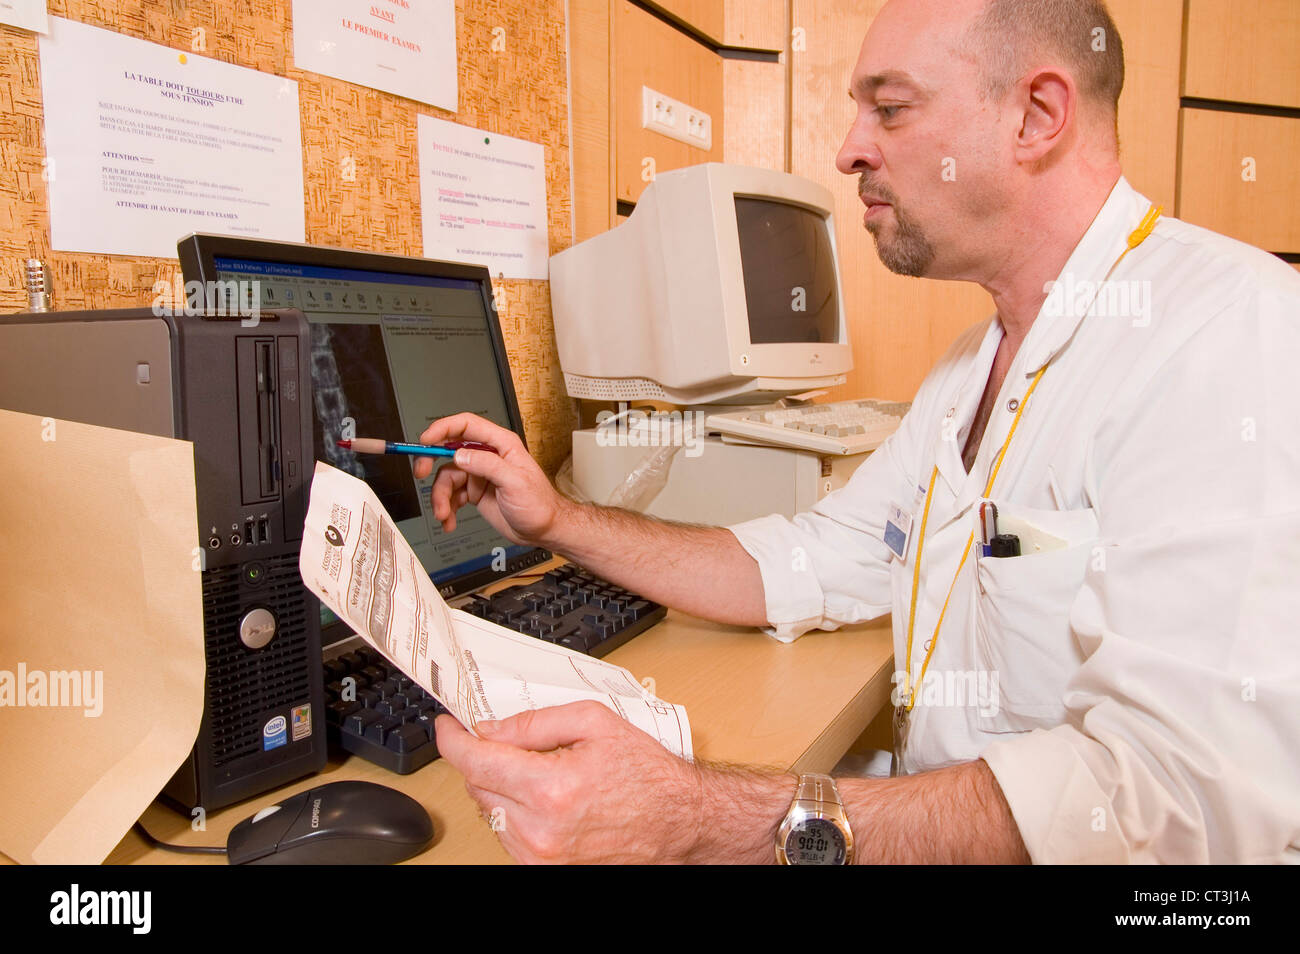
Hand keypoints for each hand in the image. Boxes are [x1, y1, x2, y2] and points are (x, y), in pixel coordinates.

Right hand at [413, 412, 568, 545]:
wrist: (544, 530)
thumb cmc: (540, 504)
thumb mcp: (515, 482)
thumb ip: (487, 465)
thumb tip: (459, 454)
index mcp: (500, 444)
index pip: (466, 425)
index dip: (442, 428)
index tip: (425, 440)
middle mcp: (487, 456)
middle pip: (449, 450)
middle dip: (431, 462)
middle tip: (420, 473)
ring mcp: (479, 474)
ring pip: (447, 478)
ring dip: (440, 497)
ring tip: (443, 514)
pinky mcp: (474, 492)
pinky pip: (451, 496)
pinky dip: (447, 508)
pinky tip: (449, 520)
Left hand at [435, 701, 702, 863]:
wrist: (677, 822)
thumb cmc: (646, 774)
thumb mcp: (594, 723)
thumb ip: (534, 723)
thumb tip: (490, 730)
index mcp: (552, 788)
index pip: (477, 761)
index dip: (454, 740)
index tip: (447, 727)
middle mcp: (542, 830)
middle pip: (477, 787)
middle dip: (483, 759)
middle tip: (501, 741)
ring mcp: (542, 857)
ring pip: (490, 813)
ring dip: (499, 788)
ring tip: (538, 772)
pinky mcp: (546, 871)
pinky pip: (507, 836)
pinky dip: (514, 813)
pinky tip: (543, 799)